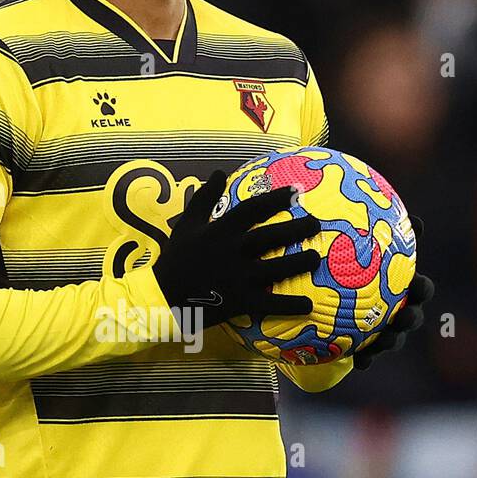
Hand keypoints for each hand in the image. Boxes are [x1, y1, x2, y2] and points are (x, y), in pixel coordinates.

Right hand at [153, 170, 321, 328]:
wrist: (161, 296)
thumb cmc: (175, 259)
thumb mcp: (186, 224)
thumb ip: (204, 198)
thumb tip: (219, 172)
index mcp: (220, 231)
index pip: (253, 209)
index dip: (277, 199)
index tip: (297, 192)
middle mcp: (232, 251)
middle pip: (271, 237)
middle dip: (296, 229)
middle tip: (315, 224)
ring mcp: (237, 278)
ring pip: (276, 268)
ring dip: (298, 263)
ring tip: (315, 257)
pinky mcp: (239, 302)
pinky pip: (269, 303)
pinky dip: (289, 305)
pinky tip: (308, 305)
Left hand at [353, 217, 433, 369]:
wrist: (331, 295)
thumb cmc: (352, 264)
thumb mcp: (359, 244)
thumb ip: (374, 227)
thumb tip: (383, 205)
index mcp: (401, 287)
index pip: (420, 287)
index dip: (423, 288)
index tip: (418, 284)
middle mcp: (397, 310)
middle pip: (412, 316)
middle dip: (412, 318)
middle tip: (404, 316)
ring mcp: (383, 331)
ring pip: (392, 340)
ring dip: (391, 341)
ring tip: (384, 340)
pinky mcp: (364, 348)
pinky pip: (366, 356)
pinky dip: (364, 359)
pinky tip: (358, 361)